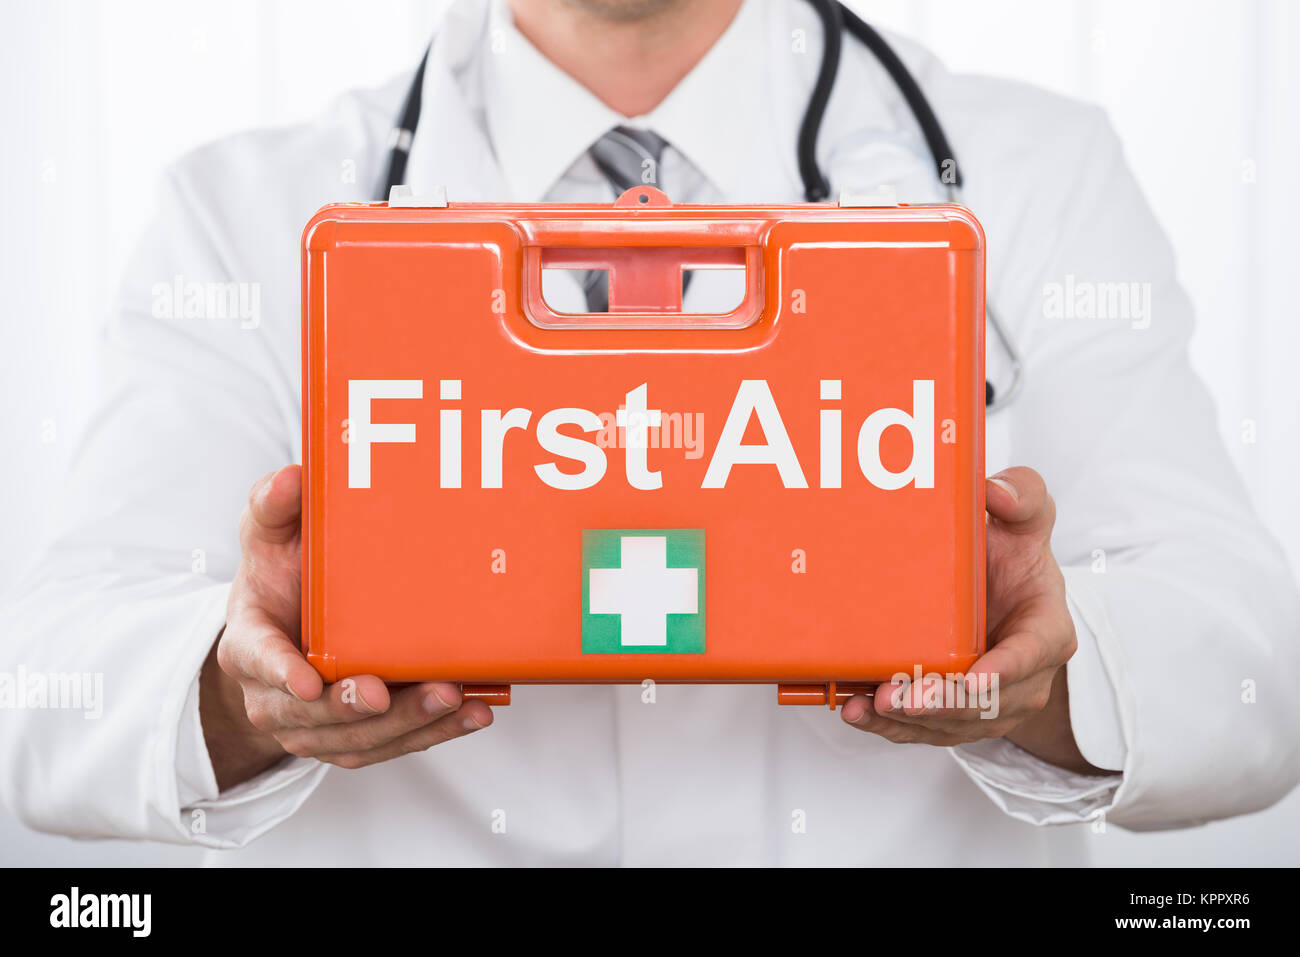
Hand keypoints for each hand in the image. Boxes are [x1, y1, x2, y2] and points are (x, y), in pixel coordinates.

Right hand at [199, 464, 492, 789]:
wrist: (285, 632)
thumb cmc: (280, 579)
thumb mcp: (267, 536)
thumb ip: (272, 506)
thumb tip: (291, 475)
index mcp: (249, 643)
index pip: (258, 660)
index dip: (279, 672)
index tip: (306, 681)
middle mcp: (276, 696)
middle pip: (312, 713)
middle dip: (354, 708)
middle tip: (391, 692)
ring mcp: (313, 725)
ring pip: (356, 740)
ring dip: (405, 725)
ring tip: (452, 700)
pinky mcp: (354, 739)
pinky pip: (390, 746)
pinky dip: (432, 734)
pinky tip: (470, 714)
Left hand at [841, 466, 1108, 774]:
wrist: (1002, 596)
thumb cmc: (1013, 558)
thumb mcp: (1026, 518)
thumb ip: (1022, 495)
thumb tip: (995, 491)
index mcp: (1046, 630)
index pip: (1031, 654)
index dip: (1005, 671)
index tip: (977, 679)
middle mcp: (1022, 678)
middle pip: (986, 703)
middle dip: (943, 702)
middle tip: (903, 695)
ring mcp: (988, 703)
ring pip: (951, 724)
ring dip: (909, 721)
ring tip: (870, 705)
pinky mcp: (954, 715)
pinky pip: (924, 729)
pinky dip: (888, 725)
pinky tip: (856, 710)